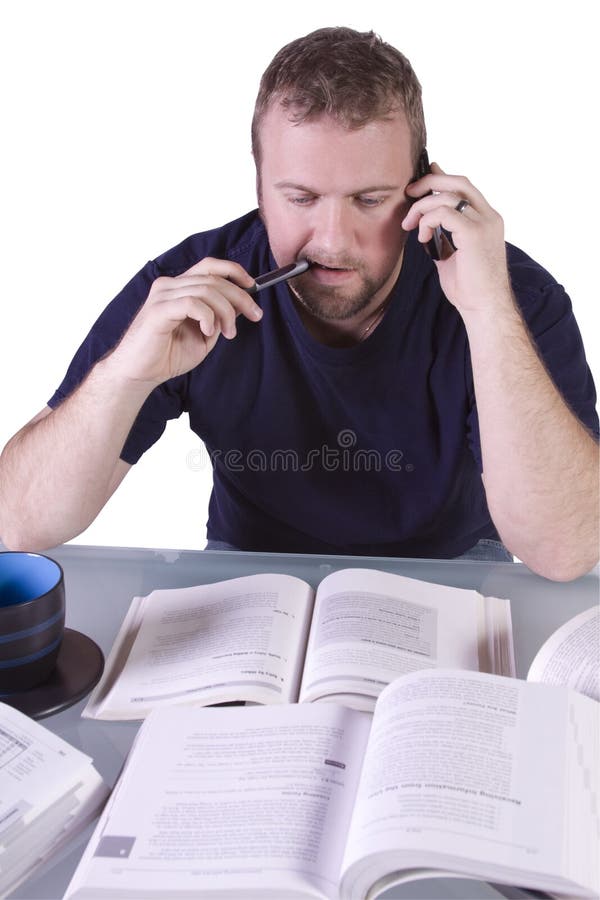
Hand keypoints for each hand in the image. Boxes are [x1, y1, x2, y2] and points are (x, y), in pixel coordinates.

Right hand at [109, 258, 261, 385]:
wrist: (139, 374)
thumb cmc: (167, 356)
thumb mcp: (203, 335)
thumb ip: (218, 318)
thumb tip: (239, 306)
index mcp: (178, 288)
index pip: (209, 267)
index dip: (234, 271)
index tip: (253, 286)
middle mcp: (169, 286)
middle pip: (213, 279)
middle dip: (240, 297)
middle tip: (255, 315)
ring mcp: (162, 296)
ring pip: (207, 290)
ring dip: (226, 312)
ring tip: (228, 333)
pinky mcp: (158, 310)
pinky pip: (192, 303)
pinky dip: (208, 316)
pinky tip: (208, 331)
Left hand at [402, 162, 512, 314]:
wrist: (484, 307)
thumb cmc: (469, 287)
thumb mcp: (451, 253)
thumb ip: (443, 234)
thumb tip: (426, 223)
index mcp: (487, 220)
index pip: (465, 187)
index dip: (441, 177)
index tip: (420, 182)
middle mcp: (489, 217)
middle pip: (458, 182)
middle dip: (429, 182)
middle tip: (408, 193)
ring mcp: (484, 223)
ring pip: (447, 196)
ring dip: (421, 208)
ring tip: (410, 226)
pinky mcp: (474, 234)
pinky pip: (444, 213)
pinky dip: (427, 221)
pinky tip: (423, 238)